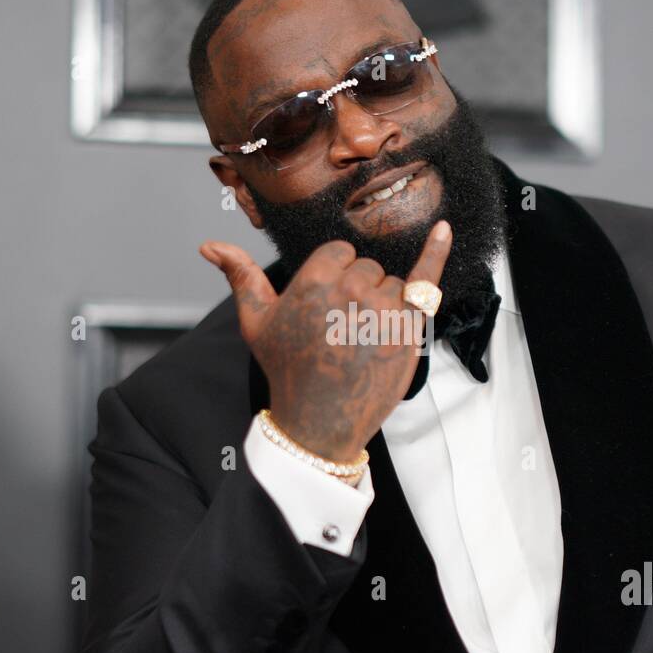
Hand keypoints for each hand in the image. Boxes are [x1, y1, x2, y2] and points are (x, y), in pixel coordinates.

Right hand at [199, 220, 451, 461]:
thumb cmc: (288, 371)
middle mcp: (351, 288)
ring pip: (393, 283)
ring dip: (384, 304)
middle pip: (368, 268)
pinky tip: (444, 230)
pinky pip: (426, 283)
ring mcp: (383, 308)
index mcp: (314, 279)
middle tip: (342, 332)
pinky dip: (436, 255)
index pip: (340, 253)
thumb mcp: (257, 323)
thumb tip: (209, 246)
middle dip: (359, 292)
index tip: (327, 308)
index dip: (335, 277)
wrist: (319, 422)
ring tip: (363, 340)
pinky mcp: (409, 329)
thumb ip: (240, 277)